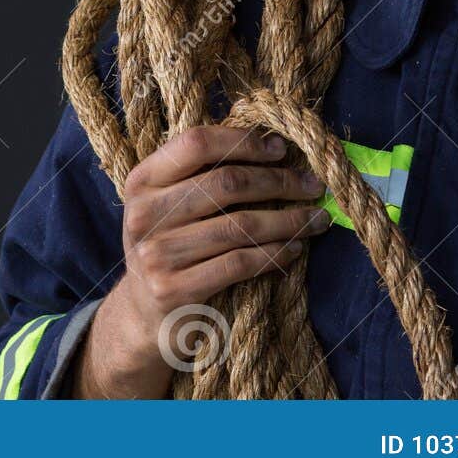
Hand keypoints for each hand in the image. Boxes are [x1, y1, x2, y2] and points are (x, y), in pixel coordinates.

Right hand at [71, 125, 329, 397]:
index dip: (243, 142)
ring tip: (317, 219)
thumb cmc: (170, 248)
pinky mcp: (173, 290)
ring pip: (240, 225)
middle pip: (226, 183)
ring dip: (288, 220)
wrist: (144, 315)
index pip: (196, 143)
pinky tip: (295, 249)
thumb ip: (202, 175)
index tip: (281, 150)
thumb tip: (274, 148)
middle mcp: (143, 214)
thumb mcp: (170, 205)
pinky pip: (239, 263)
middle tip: (312, 186)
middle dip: (279, 181)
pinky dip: (275, 253)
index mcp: (141, 180)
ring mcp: (156, 254)